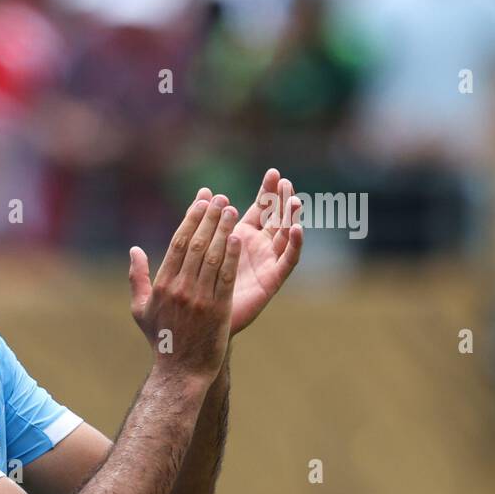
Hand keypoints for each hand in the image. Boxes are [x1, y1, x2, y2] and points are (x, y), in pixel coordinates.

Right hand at [129, 194, 239, 384]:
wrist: (181, 370)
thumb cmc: (161, 340)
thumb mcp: (140, 310)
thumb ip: (137, 278)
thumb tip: (135, 250)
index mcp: (162, 286)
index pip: (178, 245)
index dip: (191, 220)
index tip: (201, 202)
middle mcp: (180, 289)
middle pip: (196, 245)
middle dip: (209, 219)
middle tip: (220, 199)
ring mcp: (200, 299)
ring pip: (213, 257)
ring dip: (223, 231)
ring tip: (232, 211)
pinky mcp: (218, 309)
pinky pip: (225, 277)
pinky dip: (231, 256)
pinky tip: (239, 238)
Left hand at [207, 169, 303, 334]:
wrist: (201, 321)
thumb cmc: (198, 286)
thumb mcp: (198, 248)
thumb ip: (203, 221)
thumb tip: (204, 191)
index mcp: (241, 237)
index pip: (259, 209)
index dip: (267, 192)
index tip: (272, 172)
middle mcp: (258, 247)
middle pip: (276, 218)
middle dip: (281, 199)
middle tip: (285, 180)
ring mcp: (267, 262)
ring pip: (285, 235)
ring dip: (290, 217)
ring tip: (293, 199)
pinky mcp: (272, 280)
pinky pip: (287, 261)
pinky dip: (294, 245)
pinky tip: (296, 229)